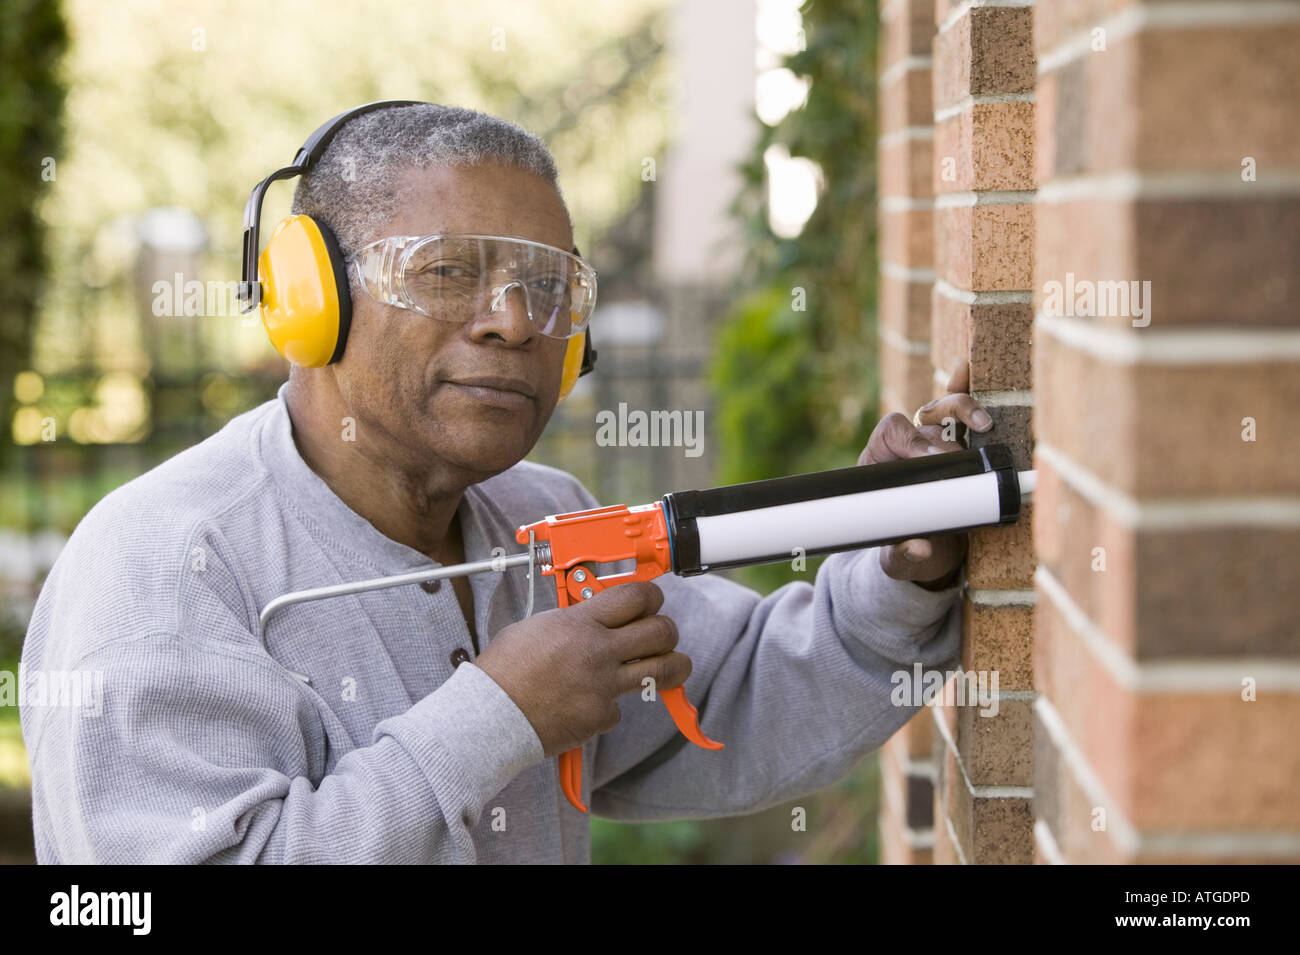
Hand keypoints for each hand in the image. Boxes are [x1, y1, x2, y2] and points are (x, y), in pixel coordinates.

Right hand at [474, 581, 690, 756]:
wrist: (490, 715)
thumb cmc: (503, 670)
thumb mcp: (535, 627)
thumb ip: (570, 621)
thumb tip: (590, 618)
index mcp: (580, 622)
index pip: (636, 596)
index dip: (652, 596)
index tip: (651, 602)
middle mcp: (598, 651)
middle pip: (661, 631)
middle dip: (667, 630)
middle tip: (662, 635)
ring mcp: (604, 686)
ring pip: (663, 670)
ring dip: (672, 666)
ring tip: (671, 666)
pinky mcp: (601, 716)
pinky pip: (620, 708)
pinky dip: (609, 706)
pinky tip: (588, 704)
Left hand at [858, 359, 992, 588]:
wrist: (924, 551)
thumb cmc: (904, 548)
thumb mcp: (897, 558)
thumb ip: (903, 554)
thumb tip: (919, 548)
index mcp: (881, 462)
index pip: (892, 432)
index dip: (911, 442)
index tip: (929, 461)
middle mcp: (907, 445)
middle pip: (923, 418)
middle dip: (942, 430)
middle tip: (957, 454)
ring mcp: (934, 440)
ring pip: (947, 411)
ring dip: (964, 412)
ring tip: (984, 425)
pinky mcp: (959, 443)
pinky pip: (959, 409)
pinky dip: (963, 386)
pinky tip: (965, 368)